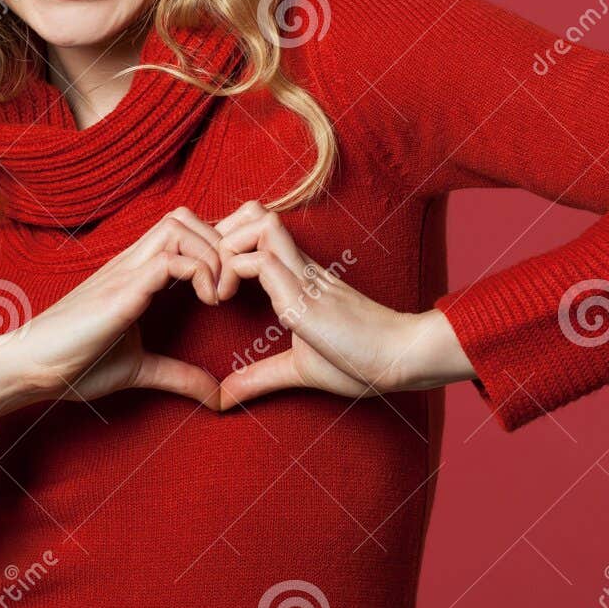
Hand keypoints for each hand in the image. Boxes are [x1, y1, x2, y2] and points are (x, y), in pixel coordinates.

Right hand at [0, 207, 229, 439]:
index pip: (184, 232)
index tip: (232, 287)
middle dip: (220, 242)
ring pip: (180, 225)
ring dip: (213, 253)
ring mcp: (126, 272)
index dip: (216, 246)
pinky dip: (201, 272)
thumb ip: (179, 376)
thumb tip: (217, 398)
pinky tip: (209, 302)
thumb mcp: (140, 369)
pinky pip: (170, 260)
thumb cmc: (73, 363)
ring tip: (221, 295)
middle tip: (231, 287)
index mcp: (136, 274)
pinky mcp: (122, 291)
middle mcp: (131, 263)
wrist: (28, 366)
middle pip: (185, 216)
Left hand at [212, 200, 471, 409]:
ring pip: (257, 221)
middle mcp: (300, 266)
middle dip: (219, 233)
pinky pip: (262, 262)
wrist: (404, 359)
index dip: (225, 241)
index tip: (208, 277)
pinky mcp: (305, 296)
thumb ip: (260, 376)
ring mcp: (303, 276)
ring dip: (225, 246)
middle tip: (204, 273)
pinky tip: (221, 302)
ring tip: (214, 285)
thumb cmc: (362, 361)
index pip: (256, 228)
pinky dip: (231, 272)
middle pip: (254, 210)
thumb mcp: (298, 369)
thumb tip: (224, 396)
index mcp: (300, 275)